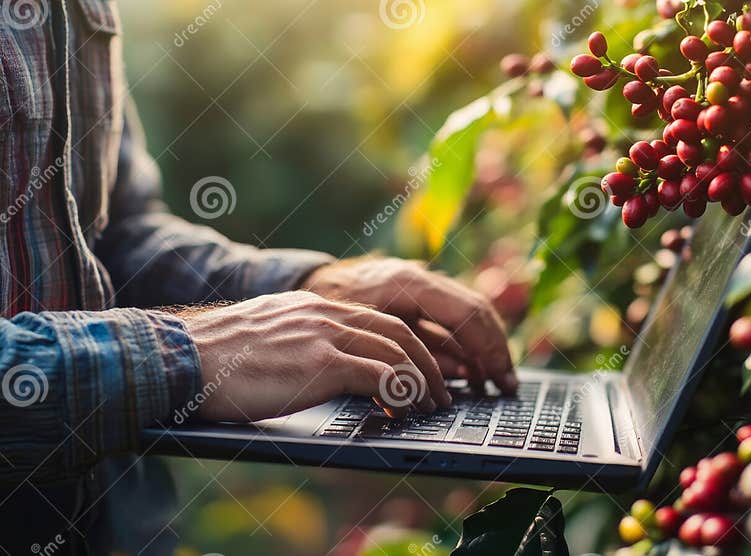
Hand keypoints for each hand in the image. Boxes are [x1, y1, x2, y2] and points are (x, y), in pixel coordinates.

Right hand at [181, 291, 451, 421]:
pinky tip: (403, 411)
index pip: (379, 320)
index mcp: (315, 305)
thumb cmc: (215, 358)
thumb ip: (300, 340)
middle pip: (398, 332)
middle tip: (440, 391)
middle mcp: (326, 312)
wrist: (181, 358)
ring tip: (430, 406)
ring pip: (396, 353)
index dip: (408, 346)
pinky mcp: (320, 362)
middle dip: (427, 363)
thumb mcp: (267, 335)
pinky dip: (400, 394)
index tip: (420, 370)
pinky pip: (379, 375)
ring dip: (420, 383)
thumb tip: (318, 365)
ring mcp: (324, 334)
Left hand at [301, 257, 516, 393]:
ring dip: (482, 350)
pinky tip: (468, 373)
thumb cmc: (322, 311)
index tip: (500, 378)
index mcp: (409, 284)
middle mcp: (419, 279)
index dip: (489, 348)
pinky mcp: (412, 299)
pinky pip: (447, 322)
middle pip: (475, 313)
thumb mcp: (362, 337)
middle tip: (507, 385)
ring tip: (494, 383)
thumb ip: (406, 355)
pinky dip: (461, 348)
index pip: (468, 315)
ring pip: (465, 317)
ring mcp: (418, 287)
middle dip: (494, 350)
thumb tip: (452, 377)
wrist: (299, 287)